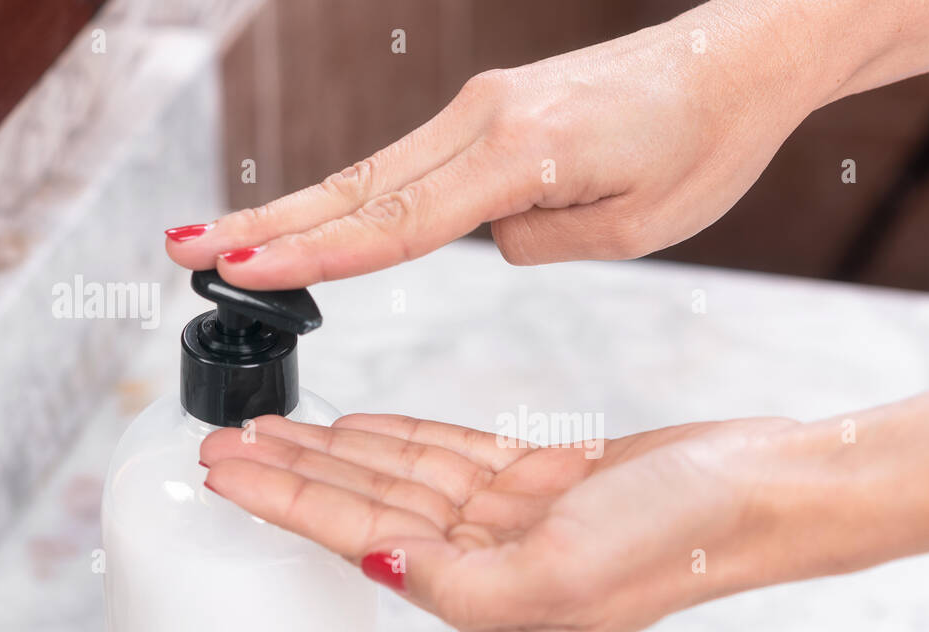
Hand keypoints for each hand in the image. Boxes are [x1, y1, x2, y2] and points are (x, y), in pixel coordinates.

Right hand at [165, 0, 825, 287]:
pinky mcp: (496, 108)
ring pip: (376, 171)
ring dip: (298, 207)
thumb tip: (485, 235)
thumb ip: (540, 240)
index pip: (399, 222)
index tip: (244, 273)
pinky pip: (414, 162)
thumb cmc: (703, 145)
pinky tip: (320, 216)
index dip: (316, 254)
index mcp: (522, 155)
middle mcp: (486, 119)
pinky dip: (358, 193)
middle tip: (189, 253)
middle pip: (361, 187)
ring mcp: (485, 106)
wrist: (739, 61)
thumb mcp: (633, 228)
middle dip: (271, 224)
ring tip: (227, 240)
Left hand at [199, 413, 800, 631]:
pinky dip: (405, 440)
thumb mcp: (562, 577)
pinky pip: (454, 457)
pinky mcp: (543, 481)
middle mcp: (494, 565)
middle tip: (226, 443)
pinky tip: (361, 427)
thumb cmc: (681, 539)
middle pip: (371, 508)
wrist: (761, 490)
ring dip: (340, 451)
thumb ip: (455, 582)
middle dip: (296, 475)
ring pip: (405, 479)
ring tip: (275, 428)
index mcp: (490, 603)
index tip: (229, 475)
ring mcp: (518, 522)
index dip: (289, 506)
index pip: (363, 544)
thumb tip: (369, 561)